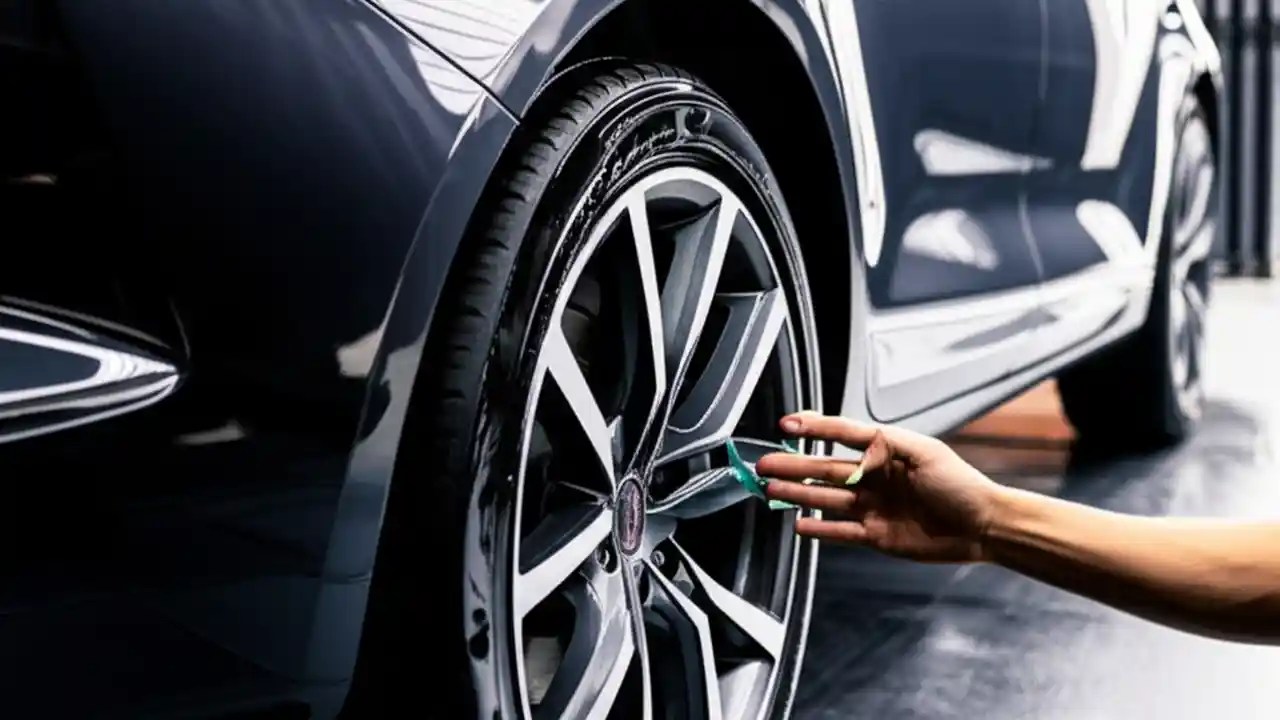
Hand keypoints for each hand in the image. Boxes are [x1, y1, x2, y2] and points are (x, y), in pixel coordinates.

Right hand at [758, 412, 1003, 562]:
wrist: (983, 526)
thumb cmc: (959, 484)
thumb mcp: (926, 452)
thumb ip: (888, 445)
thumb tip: (857, 448)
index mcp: (885, 452)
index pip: (842, 435)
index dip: (815, 427)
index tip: (788, 424)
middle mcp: (873, 478)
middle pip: (824, 469)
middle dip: (793, 465)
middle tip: (764, 463)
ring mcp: (872, 507)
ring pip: (825, 498)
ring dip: (797, 493)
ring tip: (770, 488)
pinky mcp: (875, 535)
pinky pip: (839, 530)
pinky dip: (818, 528)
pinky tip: (797, 524)